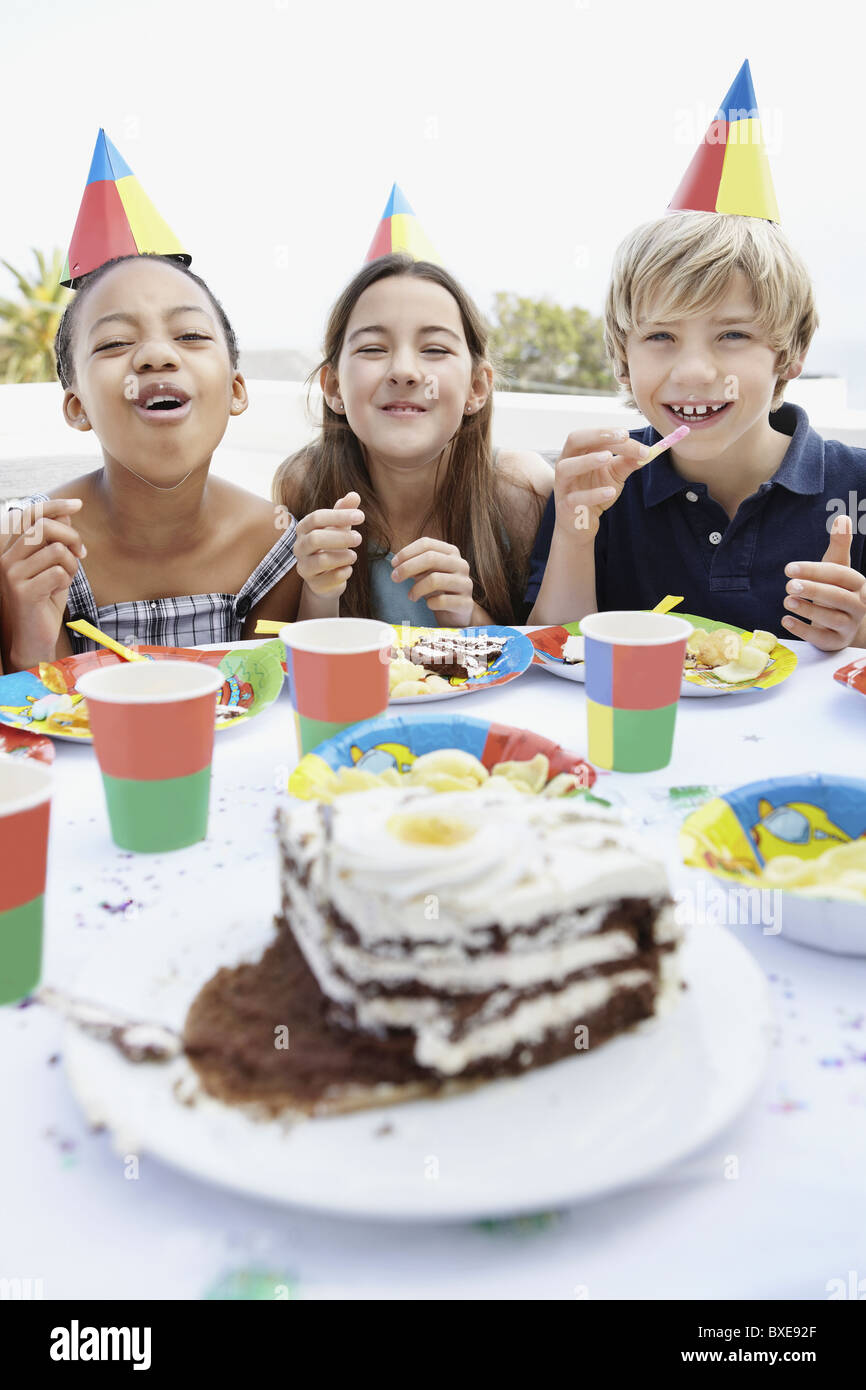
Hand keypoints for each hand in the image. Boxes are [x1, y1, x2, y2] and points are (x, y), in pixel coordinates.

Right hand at [0, 498, 85, 668]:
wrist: (35, 637)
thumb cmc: (45, 599)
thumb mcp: (52, 565)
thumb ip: (56, 540)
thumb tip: (66, 511)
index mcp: (9, 548)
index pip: (29, 514)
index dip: (54, 505)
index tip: (79, 504)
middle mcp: (4, 557)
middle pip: (43, 527)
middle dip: (71, 536)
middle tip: (81, 553)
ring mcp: (10, 574)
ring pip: (55, 550)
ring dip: (71, 564)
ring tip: (66, 578)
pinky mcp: (22, 591)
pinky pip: (58, 573)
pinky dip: (67, 581)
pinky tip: (58, 592)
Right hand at [294, 491, 363, 597]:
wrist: (326, 577)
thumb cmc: (332, 545)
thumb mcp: (339, 526)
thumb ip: (345, 511)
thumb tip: (354, 494)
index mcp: (304, 529)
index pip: (317, 517)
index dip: (339, 515)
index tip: (361, 516)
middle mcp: (299, 547)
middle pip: (315, 539)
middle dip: (340, 537)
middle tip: (359, 538)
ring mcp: (304, 567)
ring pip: (321, 561)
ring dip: (342, 556)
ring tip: (354, 555)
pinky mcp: (313, 584)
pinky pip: (328, 579)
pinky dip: (342, 573)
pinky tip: (348, 569)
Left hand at [390, 538, 474, 627]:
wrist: (456, 613)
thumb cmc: (438, 589)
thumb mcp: (426, 573)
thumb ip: (415, 565)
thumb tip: (397, 564)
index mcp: (451, 552)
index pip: (427, 544)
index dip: (407, 552)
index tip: (393, 564)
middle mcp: (461, 565)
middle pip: (431, 558)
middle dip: (407, 568)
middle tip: (394, 578)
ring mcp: (465, 584)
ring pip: (435, 580)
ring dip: (417, 589)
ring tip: (411, 596)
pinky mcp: (465, 603)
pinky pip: (442, 601)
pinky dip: (431, 603)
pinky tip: (429, 605)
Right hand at [552, 427, 650, 543]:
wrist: (580, 524)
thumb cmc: (594, 493)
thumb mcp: (614, 474)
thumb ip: (628, 462)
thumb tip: (648, 452)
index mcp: (577, 453)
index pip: (592, 437)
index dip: (610, 433)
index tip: (629, 435)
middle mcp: (566, 464)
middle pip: (574, 440)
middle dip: (597, 435)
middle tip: (622, 436)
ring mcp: (563, 486)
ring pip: (566, 468)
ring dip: (588, 460)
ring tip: (608, 458)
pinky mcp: (565, 508)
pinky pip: (576, 499)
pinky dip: (594, 494)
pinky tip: (610, 492)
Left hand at [781, 515, 865, 650]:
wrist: (844, 624)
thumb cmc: (837, 590)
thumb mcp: (838, 568)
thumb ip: (839, 545)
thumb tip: (842, 517)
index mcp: (859, 585)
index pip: (840, 575)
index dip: (815, 571)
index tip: (789, 568)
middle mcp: (858, 606)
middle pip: (837, 597)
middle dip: (813, 590)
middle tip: (788, 584)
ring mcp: (849, 626)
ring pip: (832, 619)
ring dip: (808, 609)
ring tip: (786, 600)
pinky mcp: (836, 642)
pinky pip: (822, 638)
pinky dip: (803, 630)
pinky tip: (785, 620)